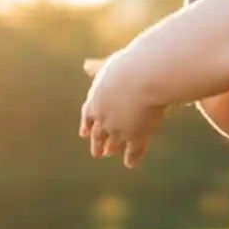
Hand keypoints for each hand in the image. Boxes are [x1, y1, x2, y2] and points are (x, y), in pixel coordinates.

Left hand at [79, 52, 165, 167]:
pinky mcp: (135, 136)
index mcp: (95, 101)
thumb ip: (98, 68)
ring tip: (111, 153)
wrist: (144, 77)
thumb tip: (85, 65)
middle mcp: (103, 119)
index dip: (87, 125)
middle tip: (97, 153)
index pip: (88, 116)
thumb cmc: (129, 67)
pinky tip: (130, 163)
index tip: (84, 133)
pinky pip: (132, 150)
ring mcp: (118, 129)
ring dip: (112, 149)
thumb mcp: (110, 65)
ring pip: (113, 144)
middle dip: (98, 143)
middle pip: (98, 134)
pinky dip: (132, 157)